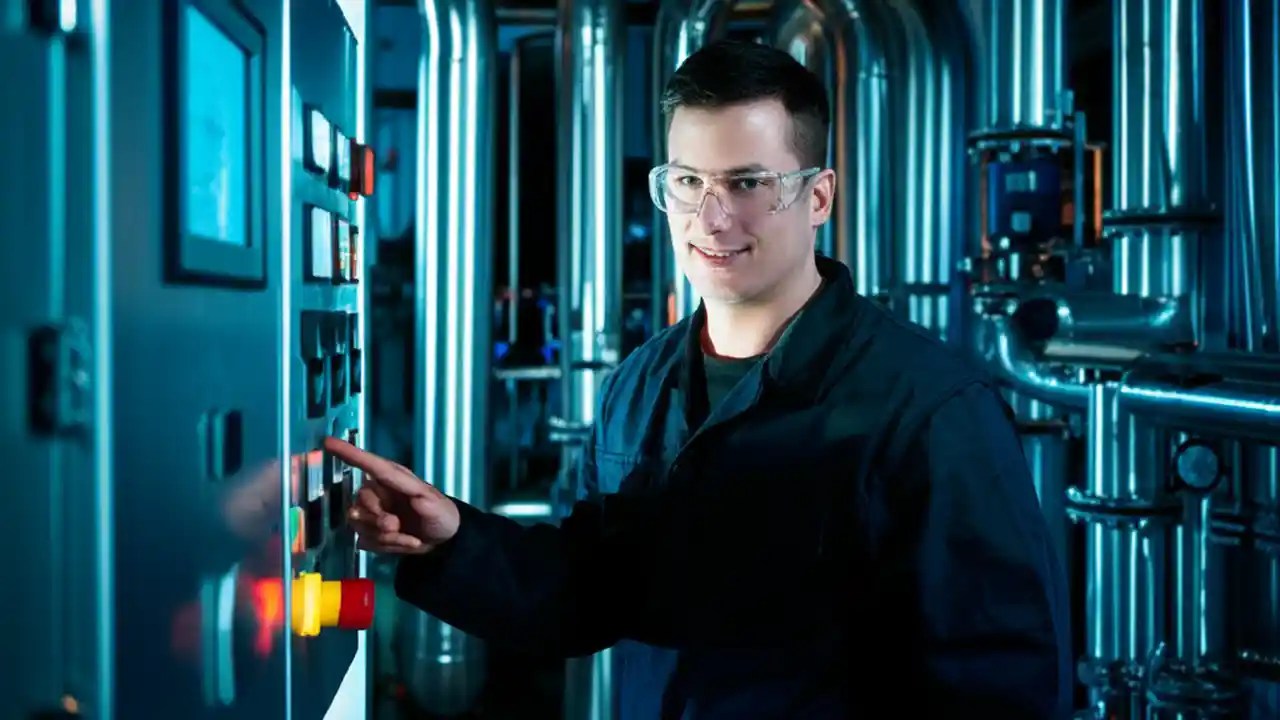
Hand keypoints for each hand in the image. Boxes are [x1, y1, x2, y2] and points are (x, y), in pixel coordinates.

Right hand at [323, 437, 460, 554]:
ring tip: (409, 537)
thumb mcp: (436, 505)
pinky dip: (387, 547)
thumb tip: (410, 503)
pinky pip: (366, 541)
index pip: (368, 464)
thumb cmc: (440, 514)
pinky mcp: (371, 532)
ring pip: (360, 524)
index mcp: (393, 478)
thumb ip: (424, 504)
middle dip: (377, 519)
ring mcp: (372, 513)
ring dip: (386, 536)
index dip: (347, 452)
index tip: (327, 442)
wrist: (443, 539)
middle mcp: (379, 492)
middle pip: (360, 502)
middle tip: (397, 525)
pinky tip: (406, 542)